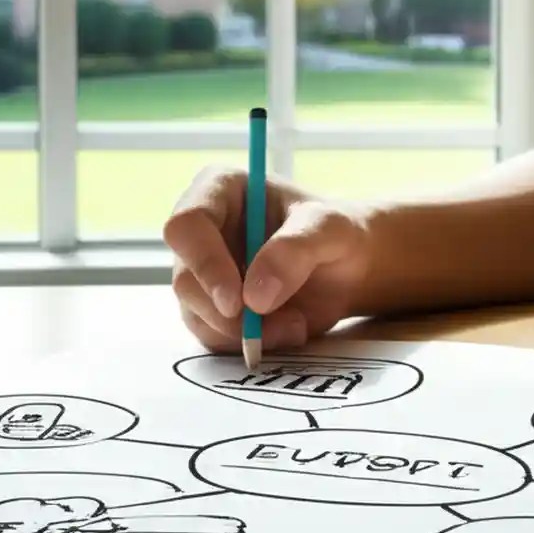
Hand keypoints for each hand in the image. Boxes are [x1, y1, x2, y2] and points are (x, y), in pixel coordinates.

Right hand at [163, 166, 371, 352]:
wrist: (348, 269)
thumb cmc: (337, 233)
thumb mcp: (330, 229)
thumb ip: (294, 251)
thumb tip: (254, 295)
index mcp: (220, 189)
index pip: (187, 225)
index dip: (205, 264)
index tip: (236, 301)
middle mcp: (203, 230)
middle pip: (185, 278)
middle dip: (228, 313)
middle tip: (275, 325)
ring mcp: (203, 271)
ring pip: (196, 314)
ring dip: (244, 332)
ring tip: (294, 324)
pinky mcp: (211, 306)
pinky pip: (212, 335)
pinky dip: (247, 343)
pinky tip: (285, 330)